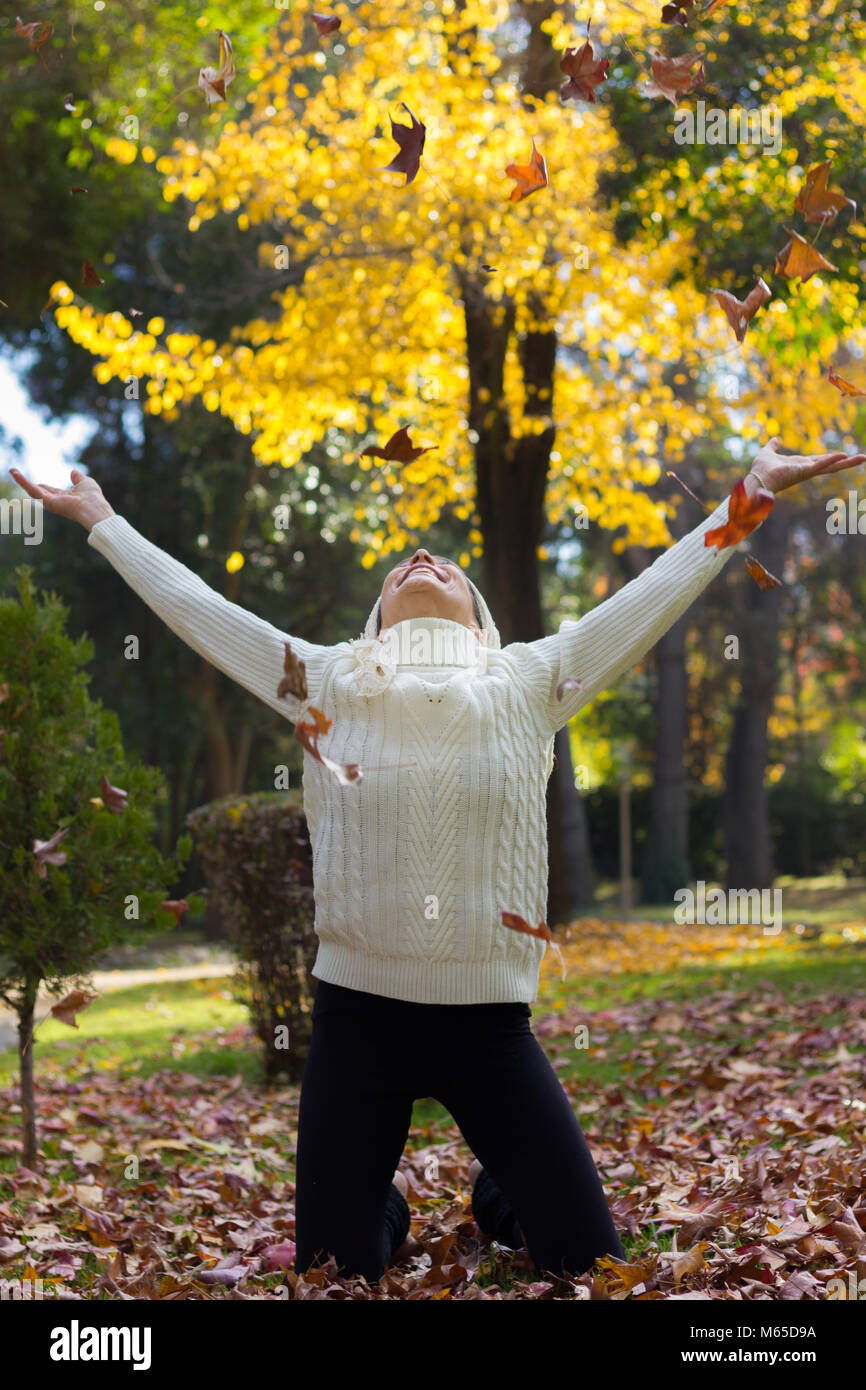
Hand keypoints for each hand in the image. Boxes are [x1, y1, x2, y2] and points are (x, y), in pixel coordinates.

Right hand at [8, 466, 114, 530]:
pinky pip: (32, 489)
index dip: (44, 487)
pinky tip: (15, 473)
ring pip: (32, 490)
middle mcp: (56, 501)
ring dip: (21, 480)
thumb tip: (73, 471)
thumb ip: (78, 478)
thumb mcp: (85, 482)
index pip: (51, 492)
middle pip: (38, 491)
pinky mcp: (46, 501)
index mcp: (65, 498)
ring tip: (12, 471)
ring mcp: (50, 502)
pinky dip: (23, 481)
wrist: (93, 507)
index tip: (38, 483)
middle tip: (15, 473)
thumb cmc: (92, 497)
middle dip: (26, 484)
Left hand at [746, 437, 865, 496]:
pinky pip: (821, 465)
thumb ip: (773, 447)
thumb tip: (775, 440)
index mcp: (801, 464)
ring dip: (847, 463)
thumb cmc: (761, 469)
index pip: (821, 460)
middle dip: (847, 462)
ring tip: (862, 458)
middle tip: (863, 458)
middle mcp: (807, 469)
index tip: (845, 455)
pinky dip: (831, 460)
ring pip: (831, 466)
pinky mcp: (804, 471)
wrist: (756, 478)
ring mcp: (807, 471)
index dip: (832, 457)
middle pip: (831, 464)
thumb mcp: (768, 452)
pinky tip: (844, 455)